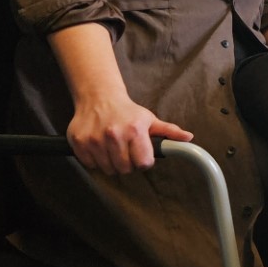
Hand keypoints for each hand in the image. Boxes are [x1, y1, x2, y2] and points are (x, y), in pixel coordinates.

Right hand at [67, 95, 192, 174]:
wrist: (98, 97)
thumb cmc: (127, 112)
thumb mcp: (150, 119)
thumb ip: (169, 132)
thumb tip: (188, 138)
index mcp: (134, 130)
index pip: (143, 164)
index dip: (143, 161)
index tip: (140, 154)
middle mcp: (114, 135)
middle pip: (125, 169)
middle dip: (127, 163)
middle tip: (125, 151)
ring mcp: (94, 140)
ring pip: (107, 169)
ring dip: (111, 163)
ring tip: (112, 148)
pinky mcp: (78, 142)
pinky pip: (90, 165)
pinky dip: (95, 161)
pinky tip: (100, 148)